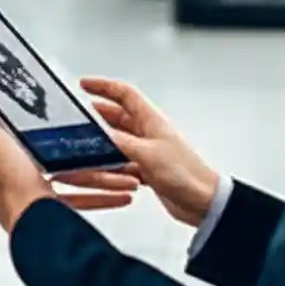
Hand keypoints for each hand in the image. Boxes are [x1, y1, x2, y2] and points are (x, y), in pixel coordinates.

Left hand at [0, 96, 134, 232]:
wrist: (35, 228)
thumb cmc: (14, 189)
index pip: (10, 144)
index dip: (28, 131)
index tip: (49, 122)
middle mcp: (13, 188)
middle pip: (51, 164)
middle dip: (81, 157)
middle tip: (99, 147)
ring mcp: (34, 203)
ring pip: (71, 183)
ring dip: (100, 178)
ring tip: (124, 173)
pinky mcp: (52, 216)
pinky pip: (80, 203)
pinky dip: (102, 198)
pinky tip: (121, 194)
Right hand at [55, 78, 219, 226]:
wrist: (203, 201)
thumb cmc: (187, 173)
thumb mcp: (148, 153)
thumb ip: (121, 142)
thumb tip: (100, 134)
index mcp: (151, 120)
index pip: (124, 93)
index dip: (104, 86)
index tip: (85, 84)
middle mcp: (148, 132)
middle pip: (118, 114)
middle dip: (98, 112)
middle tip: (80, 113)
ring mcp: (147, 150)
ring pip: (118, 138)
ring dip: (103, 138)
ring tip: (86, 140)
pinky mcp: (147, 169)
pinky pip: (122, 159)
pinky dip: (111, 160)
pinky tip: (104, 165)